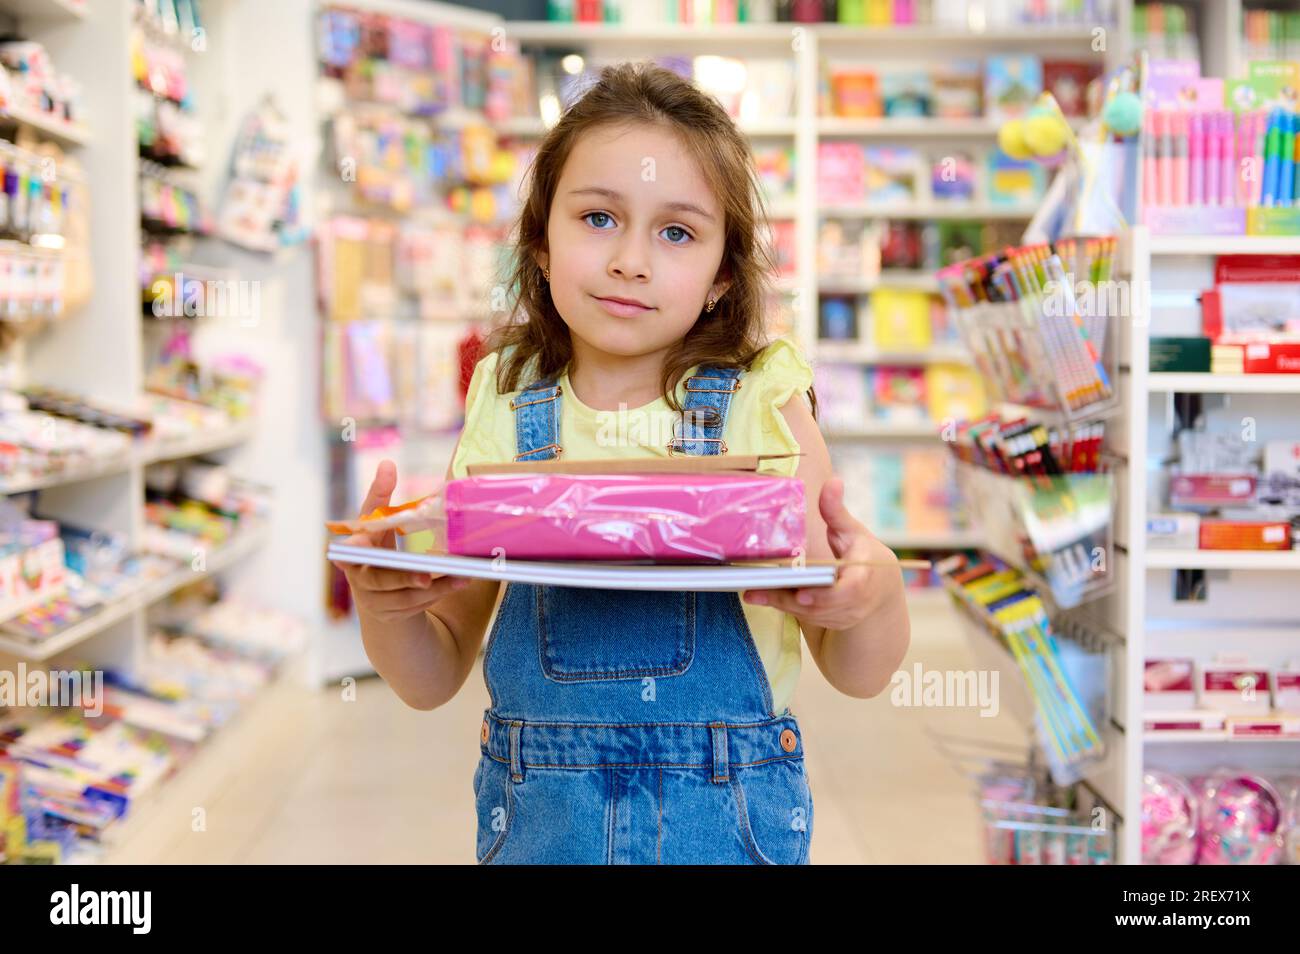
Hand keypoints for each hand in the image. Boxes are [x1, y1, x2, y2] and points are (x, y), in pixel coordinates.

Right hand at [330, 459, 469, 622]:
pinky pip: (416, 606)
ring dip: (435, 587)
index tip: (359, 546)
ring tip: (462, 576)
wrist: (379, 598)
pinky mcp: (391, 615)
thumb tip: (386, 463)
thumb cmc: (380, 551)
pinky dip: (438, 594)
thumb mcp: (380, 524)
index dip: (354, 549)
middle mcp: (359, 579)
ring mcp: (374, 601)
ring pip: (404, 597)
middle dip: (403, 577)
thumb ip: (381, 496)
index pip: (353, 548)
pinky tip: (458, 582)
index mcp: (354, 552)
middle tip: (425, 576)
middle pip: (380, 580)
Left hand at [742, 475, 896, 630]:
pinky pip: (805, 617)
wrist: (880, 590)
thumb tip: (833, 481)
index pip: (849, 590)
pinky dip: (783, 607)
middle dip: (789, 600)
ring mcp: (843, 616)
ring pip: (809, 614)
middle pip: (820, 605)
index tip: (803, 594)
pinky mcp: (830, 623)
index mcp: (864, 577)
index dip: (827, 595)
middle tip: (757, 591)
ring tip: (752, 592)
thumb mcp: (853, 532)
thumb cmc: (863, 555)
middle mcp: (855, 602)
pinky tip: (760, 596)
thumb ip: (837, 511)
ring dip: (780, 603)